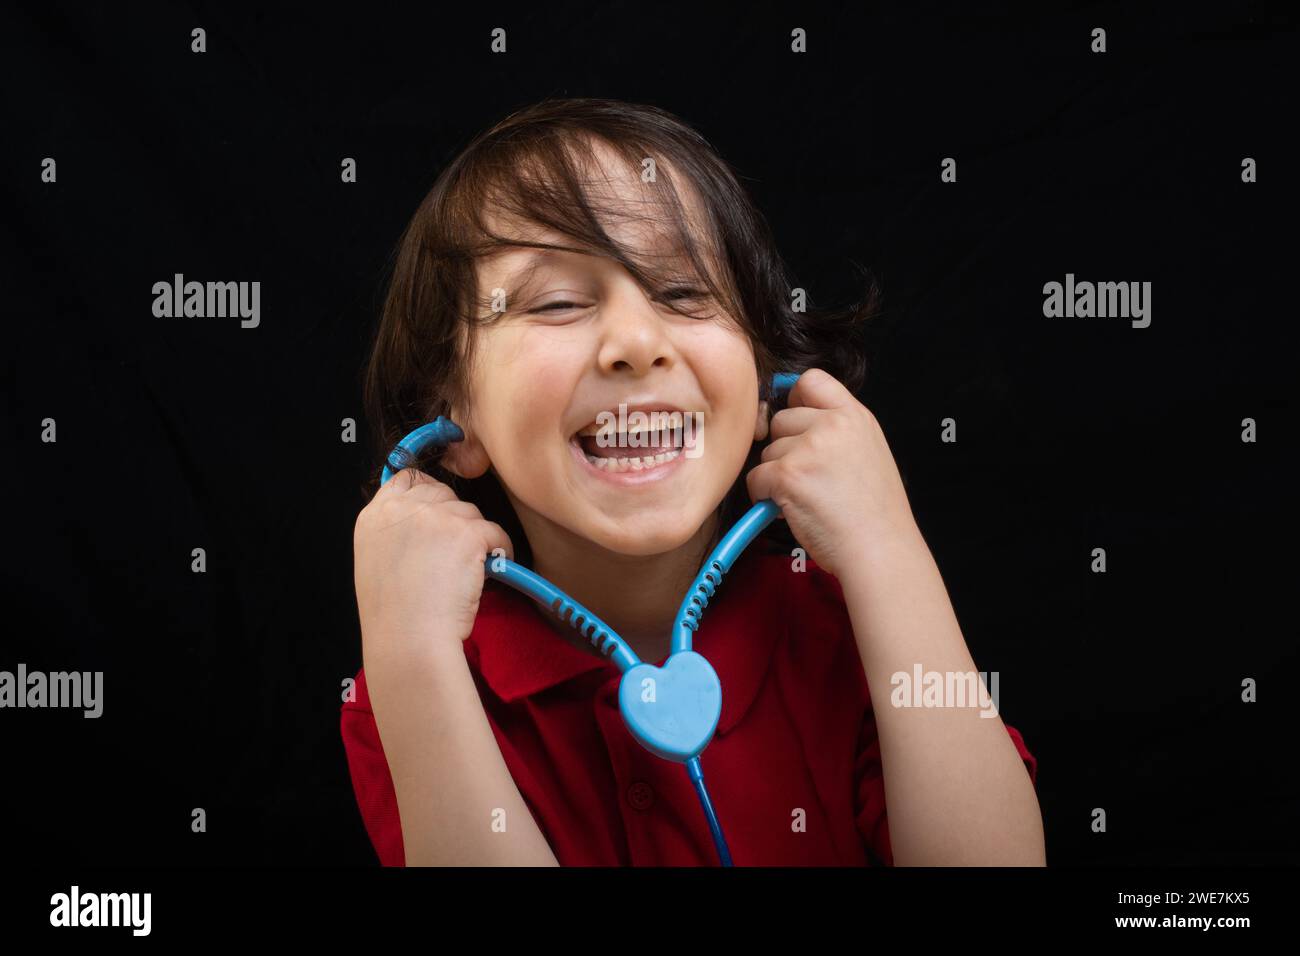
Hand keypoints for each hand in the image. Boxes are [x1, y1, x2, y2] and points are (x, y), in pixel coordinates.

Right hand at [353, 468, 513, 669]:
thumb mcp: (376, 561)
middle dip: (454, 518)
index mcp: (374, 516)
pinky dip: (499, 550)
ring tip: (466, 571)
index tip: (439, 509)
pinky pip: (495, 531)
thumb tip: (425, 522)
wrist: (408, 639)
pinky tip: (488, 571)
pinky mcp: (467, 532)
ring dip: (475, 537)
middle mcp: (402, 509)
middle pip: (443, 492)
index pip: (405, 479)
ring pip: (470, 512)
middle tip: (455, 552)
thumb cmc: (395, 615)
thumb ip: (395, 532)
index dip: (427, 491)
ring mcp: (436, 517)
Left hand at [746, 368, 918, 577]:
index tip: (795, 420)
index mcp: (856, 417)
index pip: (813, 380)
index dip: (795, 397)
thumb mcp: (870, 453)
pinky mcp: (787, 474)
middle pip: (781, 419)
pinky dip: (764, 497)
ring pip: (767, 452)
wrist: (880, 550)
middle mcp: (832, 425)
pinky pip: (755, 478)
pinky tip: (790, 509)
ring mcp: (808, 448)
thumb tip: (795, 425)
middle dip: (784, 448)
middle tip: (807, 478)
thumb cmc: (874, 515)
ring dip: (776, 475)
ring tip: (807, 498)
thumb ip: (838, 432)